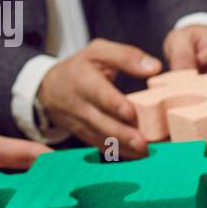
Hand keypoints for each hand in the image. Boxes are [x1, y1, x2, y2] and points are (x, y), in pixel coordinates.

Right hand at [38, 38, 159, 156]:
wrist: (50, 89)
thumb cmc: (81, 67)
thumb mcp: (99, 52)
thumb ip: (127, 56)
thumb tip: (156, 67)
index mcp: (83, 80)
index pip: (99, 94)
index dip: (114, 104)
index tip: (131, 113)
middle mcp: (80, 105)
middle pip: (101, 122)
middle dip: (122, 134)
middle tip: (143, 143)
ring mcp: (82, 124)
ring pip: (102, 138)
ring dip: (124, 147)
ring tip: (146, 152)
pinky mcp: (86, 136)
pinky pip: (102, 146)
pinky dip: (120, 152)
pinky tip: (140, 155)